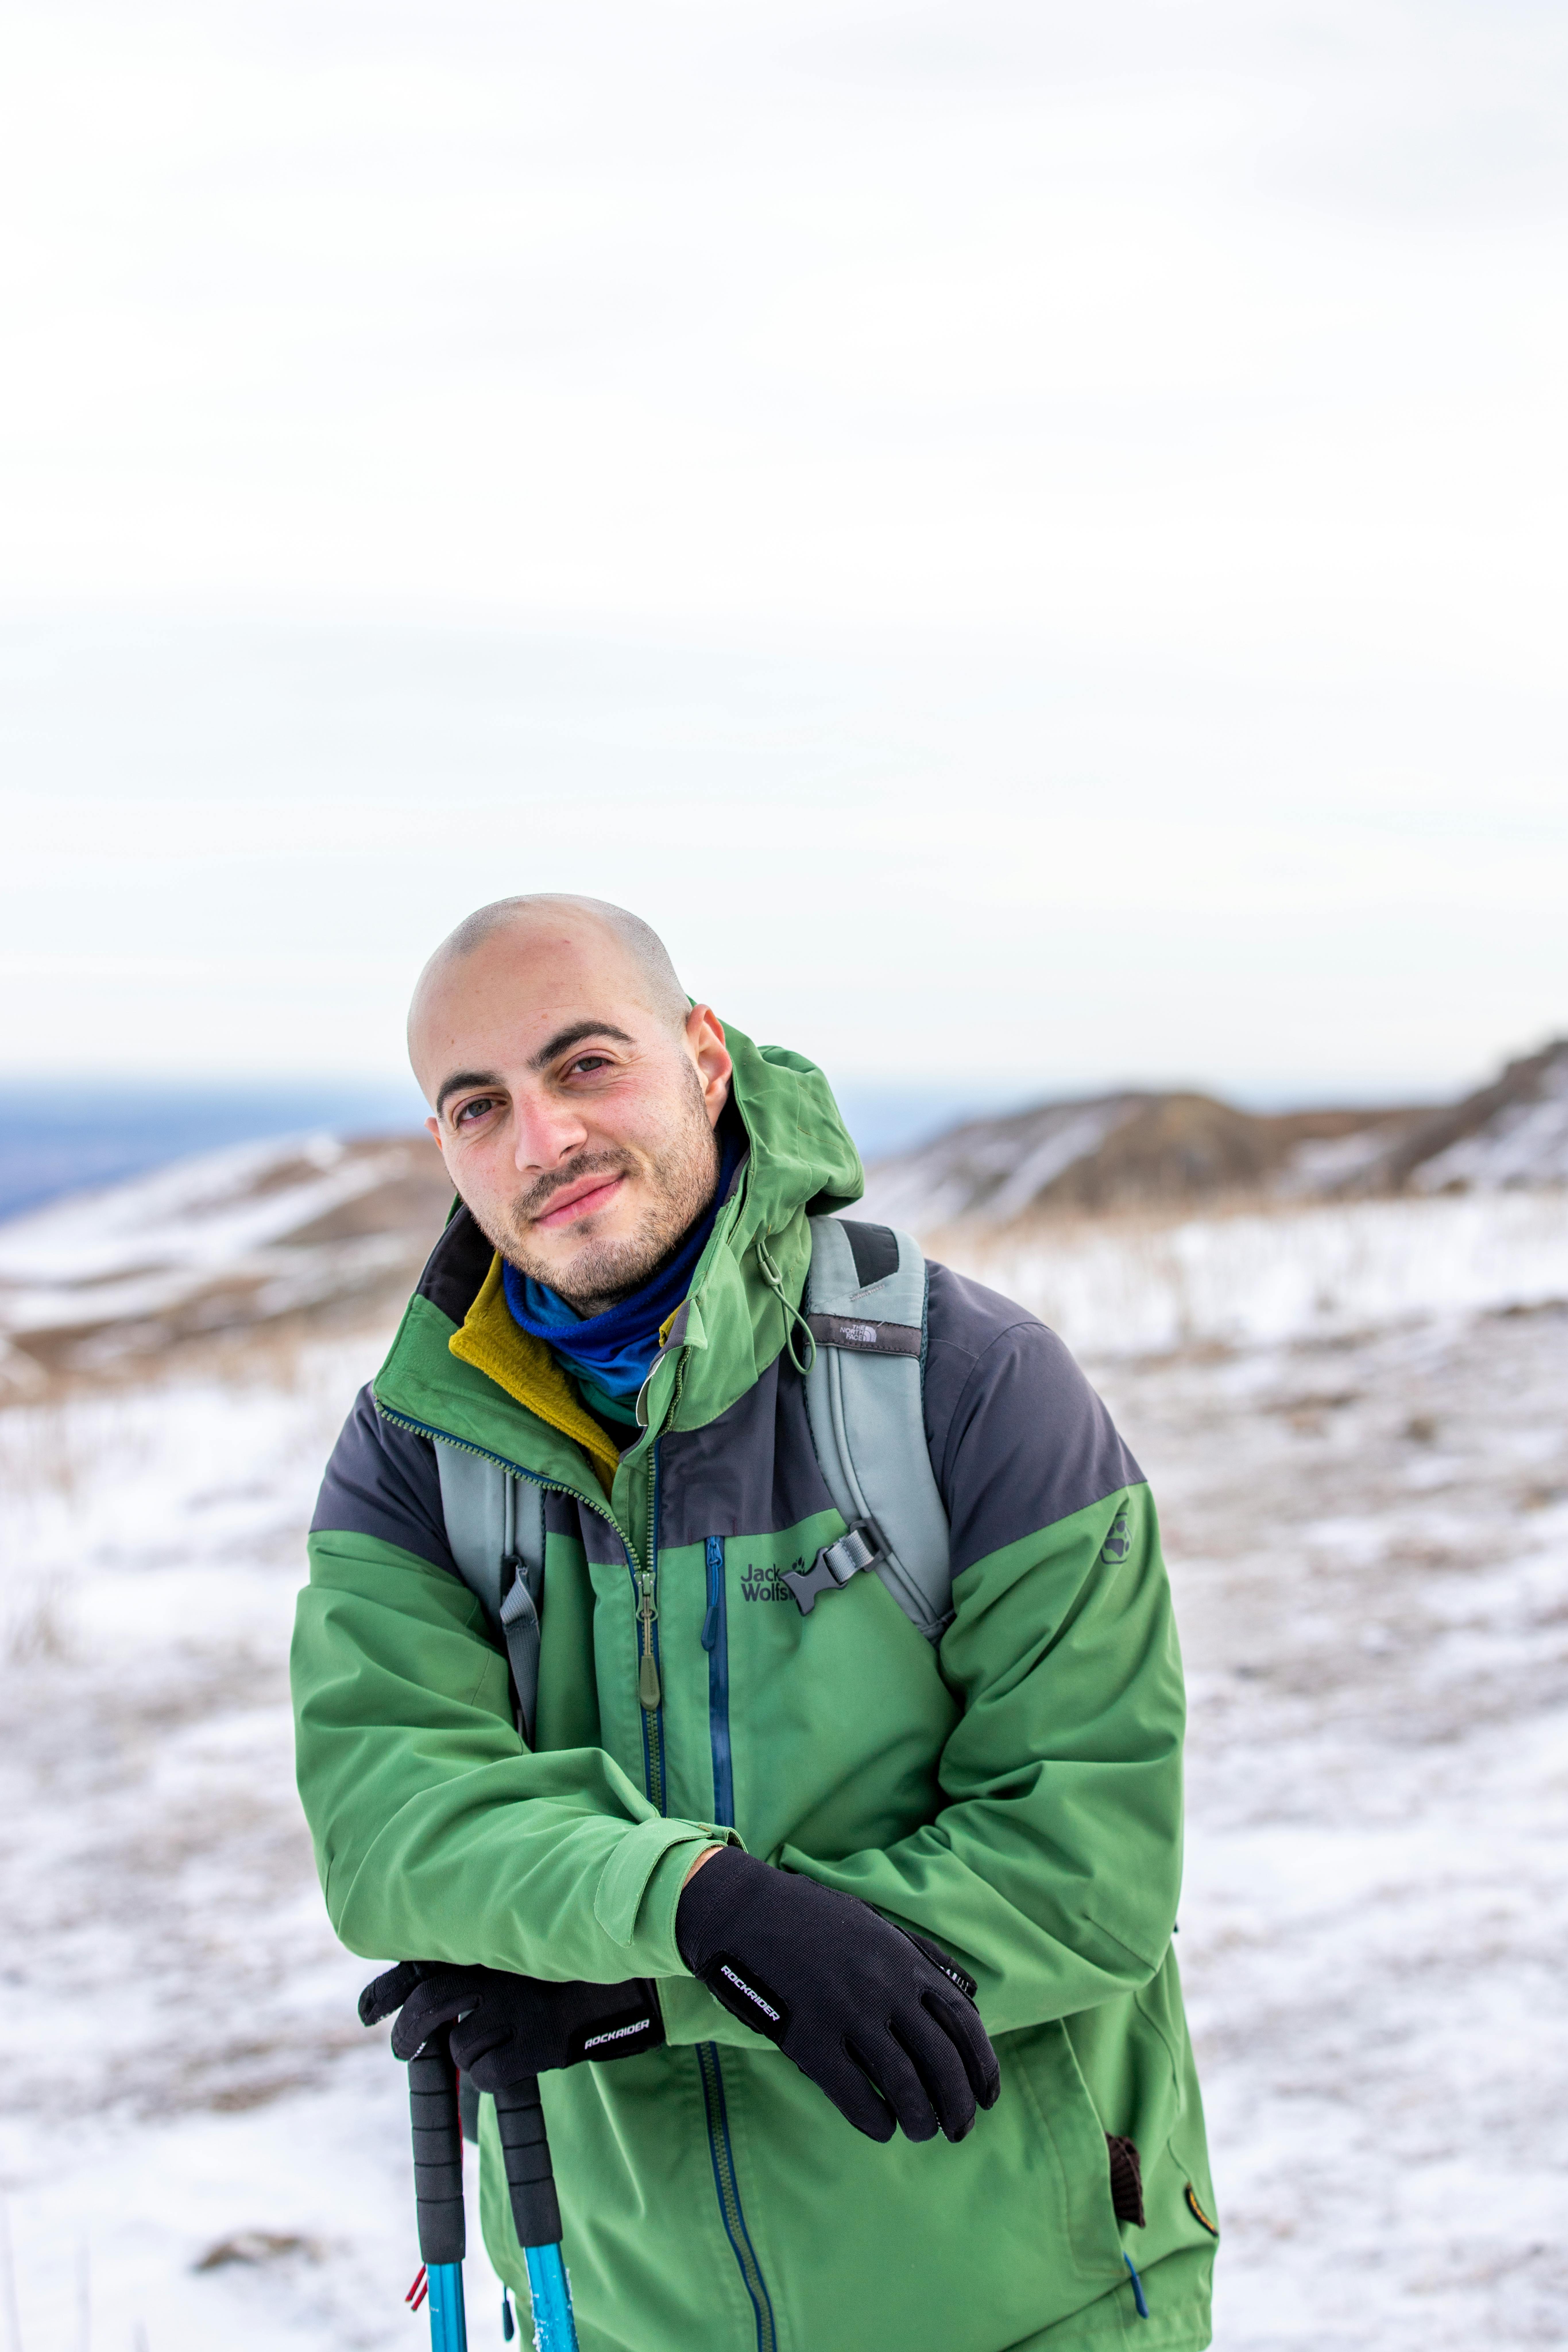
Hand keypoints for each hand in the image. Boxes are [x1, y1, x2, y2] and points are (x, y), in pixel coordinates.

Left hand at [358, 1961, 663, 2087]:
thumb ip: (479, 1966)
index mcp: (487, 1941)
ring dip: (465, 2054)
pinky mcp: (539, 2039)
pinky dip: (492, 2075)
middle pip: (428, 2004)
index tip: (367, 2015)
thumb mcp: (519, 1953)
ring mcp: (519, 2003)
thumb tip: (429, 2001)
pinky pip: (489, 2074)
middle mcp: (498, 1967)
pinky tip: (515, 2061)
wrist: (633, 1979)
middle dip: (408, 2032)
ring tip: (486, 2048)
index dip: (383, 1992)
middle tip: (403, 2050)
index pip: (418, 1963)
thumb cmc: (569, 1970)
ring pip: (459, 2045)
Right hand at [674, 1848, 999, 2144]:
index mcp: (905, 1962)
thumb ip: (927, 1958)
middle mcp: (884, 1989)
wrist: (746, 1912)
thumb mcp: (878, 1924)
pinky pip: (854, 2095)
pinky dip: (876, 2121)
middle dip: (958, 2105)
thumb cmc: (814, 1920)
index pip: (963, 2024)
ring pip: (903, 2085)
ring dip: (921, 2119)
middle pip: (941, 2062)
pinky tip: (881, 2128)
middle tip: (959, 2130)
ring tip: (922, 2131)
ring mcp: (847, 2014)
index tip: (988, 2098)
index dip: (983, 2068)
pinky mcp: (809, 2039)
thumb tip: (972, 1999)